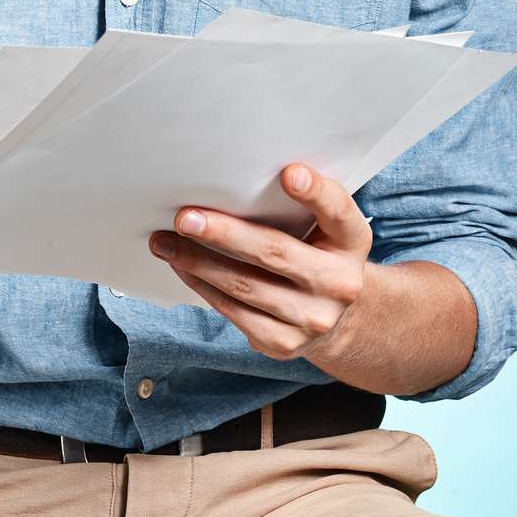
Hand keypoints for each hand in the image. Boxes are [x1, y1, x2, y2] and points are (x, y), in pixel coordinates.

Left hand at [147, 164, 372, 360]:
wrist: (337, 318)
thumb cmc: (319, 252)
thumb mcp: (327, 225)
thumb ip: (301, 202)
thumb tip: (233, 177)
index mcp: (352, 240)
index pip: (338, 210)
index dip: (314, 192)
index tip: (289, 172)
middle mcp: (339, 284)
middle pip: (274, 253)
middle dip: (223, 234)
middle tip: (184, 217)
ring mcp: (312, 319)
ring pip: (244, 286)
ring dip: (197, 262)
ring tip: (165, 242)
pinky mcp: (283, 344)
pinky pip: (234, 312)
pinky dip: (203, 286)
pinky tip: (183, 266)